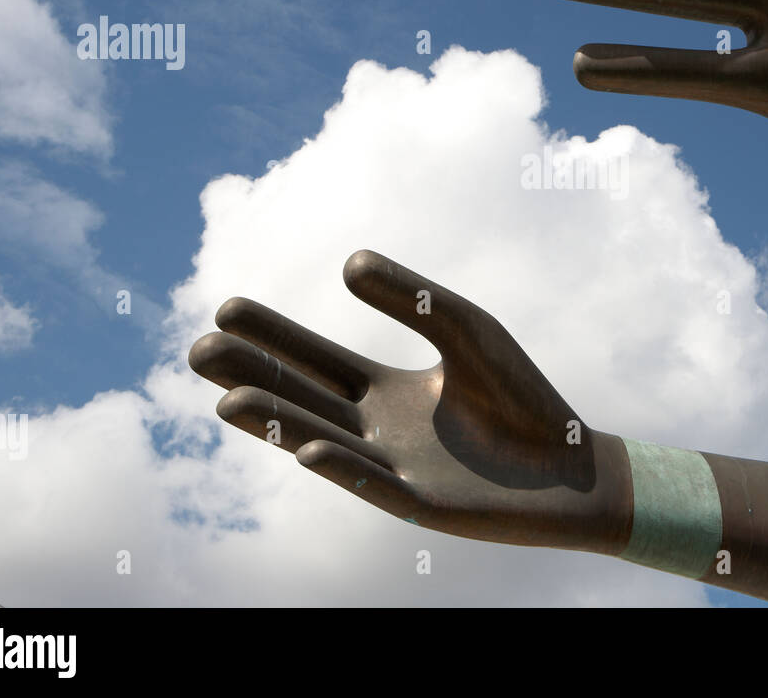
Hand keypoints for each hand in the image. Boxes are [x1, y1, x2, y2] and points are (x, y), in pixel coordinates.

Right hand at [188, 250, 630, 551]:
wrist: (570, 462)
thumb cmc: (523, 396)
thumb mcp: (466, 330)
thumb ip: (413, 298)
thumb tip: (346, 262)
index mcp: (384, 392)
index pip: (314, 360)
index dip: (272, 337)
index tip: (225, 308)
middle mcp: (375, 431)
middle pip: (301, 398)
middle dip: (251, 375)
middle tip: (197, 349)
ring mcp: (392, 469)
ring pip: (321, 441)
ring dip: (276, 423)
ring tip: (226, 399)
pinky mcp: (418, 505)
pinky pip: (372, 484)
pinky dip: (341, 467)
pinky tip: (307, 447)